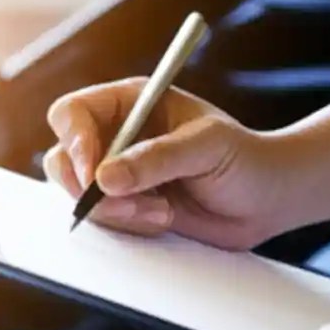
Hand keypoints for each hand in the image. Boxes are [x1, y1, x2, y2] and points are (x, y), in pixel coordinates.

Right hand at [44, 78, 294, 249]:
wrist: (266, 199)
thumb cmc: (245, 158)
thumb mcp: (207, 147)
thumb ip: (157, 159)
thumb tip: (105, 178)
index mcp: (131, 103)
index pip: (73, 113)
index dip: (74, 141)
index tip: (92, 173)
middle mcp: (117, 136)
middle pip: (62, 158)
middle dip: (87, 187)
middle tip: (126, 202)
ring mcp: (119, 174)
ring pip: (80, 196)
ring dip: (116, 212)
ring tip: (163, 210)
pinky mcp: (127, 207)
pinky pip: (103, 221)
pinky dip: (129, 226)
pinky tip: (165, 218)